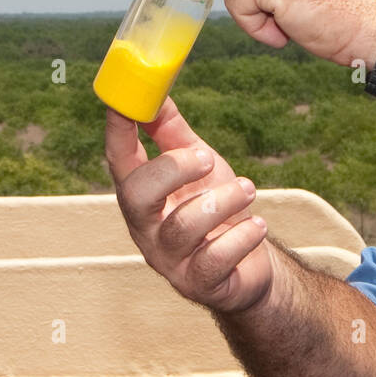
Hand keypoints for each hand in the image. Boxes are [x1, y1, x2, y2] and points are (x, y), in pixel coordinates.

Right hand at [105, 97, 272, 312]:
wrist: (252, 263)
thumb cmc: (218, 208)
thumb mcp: (199, 167)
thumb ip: (174, 135)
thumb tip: (157, 92)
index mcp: (144, 196)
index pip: (120, 161)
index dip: (118, 131)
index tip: (125, 101)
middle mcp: (147, 229)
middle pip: (137, 197)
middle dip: (172, 169)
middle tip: (208, 158)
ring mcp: (170, 260)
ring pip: (183, 226)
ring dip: (223, 201)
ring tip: (249, 189)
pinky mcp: (199, 284)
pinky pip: (214, 260)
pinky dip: (241, 237)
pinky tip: (257, 225)